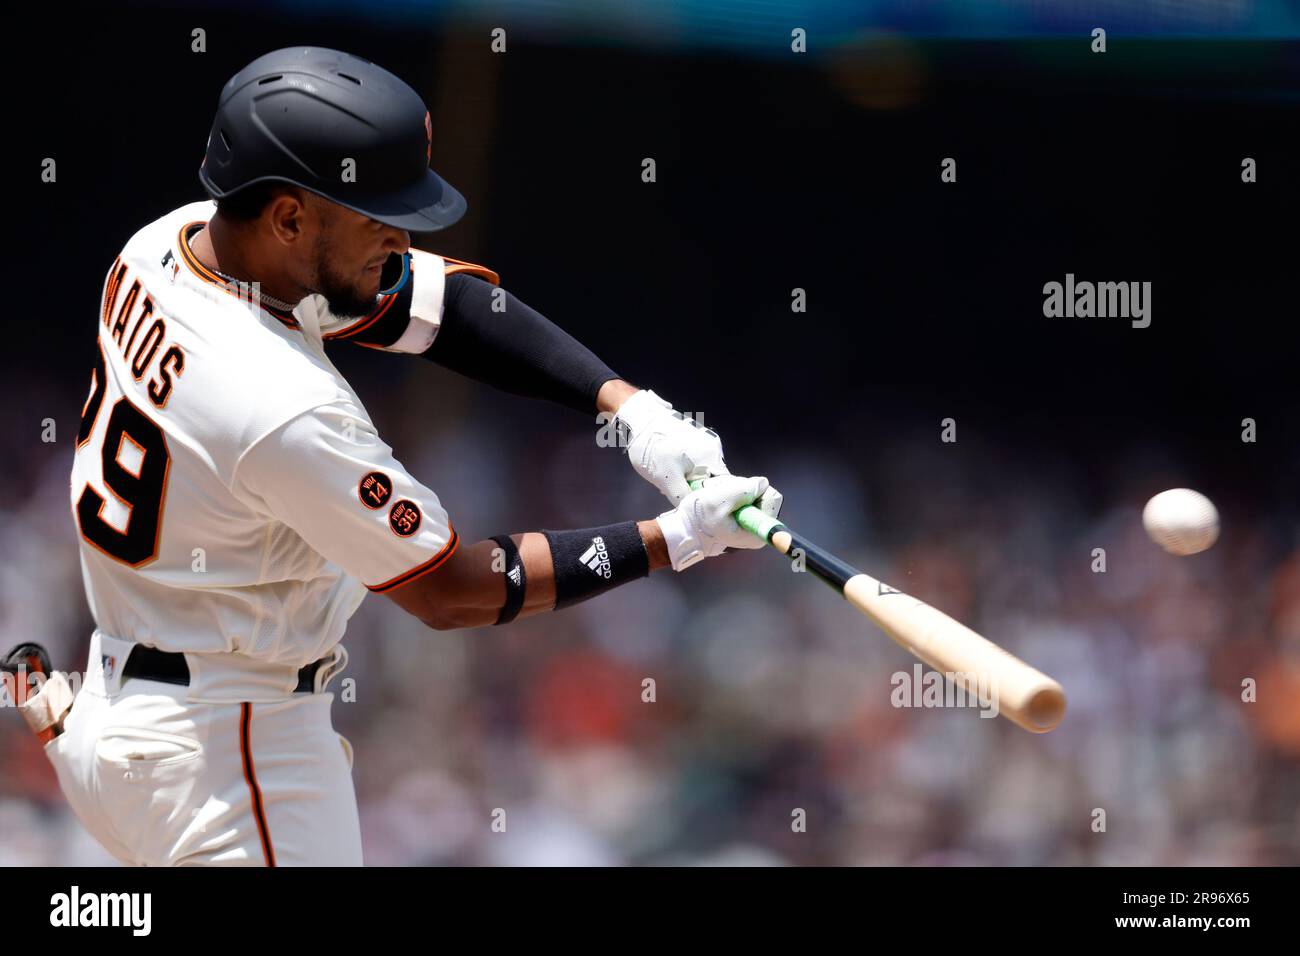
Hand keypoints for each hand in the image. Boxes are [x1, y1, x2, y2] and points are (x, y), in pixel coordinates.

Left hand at [614, 389, 728, 504]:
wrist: (639, 417)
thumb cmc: (652, 448)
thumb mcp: (666, 478)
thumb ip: (683, 497)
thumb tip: (694, 511)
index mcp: (711, 456)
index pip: (721, 486)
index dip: (709, 499)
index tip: (695, 506)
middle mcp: (713, 448)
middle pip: (711, 479)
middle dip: (694, 488)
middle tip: (675, 491)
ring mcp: (705, 441)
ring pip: (701, 470)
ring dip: (687, 479)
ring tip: (668, 478)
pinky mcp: (695, 438)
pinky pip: (694, 461)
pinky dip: (683, 468)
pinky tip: (668, 467)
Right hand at [654, 474, 782, 570]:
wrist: (685, 527)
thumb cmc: (699, 519)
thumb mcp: (719, 502)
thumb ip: (744, 490)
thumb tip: (762, 483)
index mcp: (757, 531)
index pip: (772, 498)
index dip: (755, 491)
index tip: (736, 496)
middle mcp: (758, 527)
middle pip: (763, 492)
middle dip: (743, 488)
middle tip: (723, 494)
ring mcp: (750, 520)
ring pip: (752, 490)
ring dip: (734, 487)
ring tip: (717, 495)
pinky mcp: (743, 514)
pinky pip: (743, 494)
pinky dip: (730, 490)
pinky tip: (718, 496)